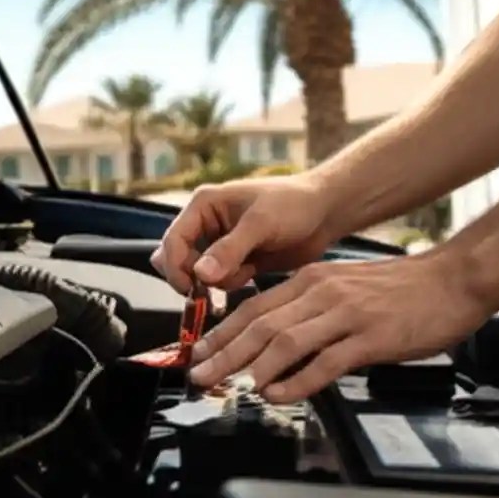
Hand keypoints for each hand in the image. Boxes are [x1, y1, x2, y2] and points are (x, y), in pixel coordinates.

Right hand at [151, 175, 337, 293]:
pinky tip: (252, 274)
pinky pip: (219, 281)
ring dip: (217, 282)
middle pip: (179, 260)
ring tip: (245, 273)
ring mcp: (219, 244)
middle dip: (194, 278)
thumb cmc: (294, 205)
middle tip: (211, 292)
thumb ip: (230, 249)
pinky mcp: (234, 261)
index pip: (173, 241)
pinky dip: (230, 284)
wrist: (325, 214)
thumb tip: (200, 275)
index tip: (190, 290)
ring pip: (198, 274)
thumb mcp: (261, 224)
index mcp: (204, 205)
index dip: (176, 267)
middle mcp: (206, 224)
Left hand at [186, 250, 492, 402]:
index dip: (220, 333)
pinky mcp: (370, 338)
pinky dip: (296, 381)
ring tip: (230, 387)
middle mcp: (321, 294)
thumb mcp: (344, 287)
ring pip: (284, 342)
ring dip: (251, 368)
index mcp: (310, 280)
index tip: (198, 354)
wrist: (454, 279)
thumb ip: (310, 308)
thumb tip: (276, 339)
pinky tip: (278, 394)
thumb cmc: (402, 288)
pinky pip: (324, 363)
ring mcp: (345, 315)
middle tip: (199, 375)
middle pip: (258, 325)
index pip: (252, 308)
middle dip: (223, 353)